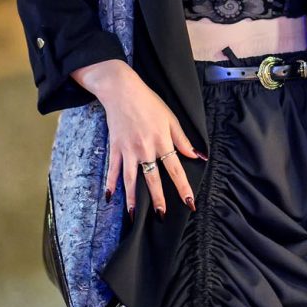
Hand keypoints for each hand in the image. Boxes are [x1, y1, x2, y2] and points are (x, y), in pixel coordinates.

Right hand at [69, 59, 205, 218]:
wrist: (122, 90)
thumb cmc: (149, 102)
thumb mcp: (171, 118)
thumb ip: (182, 139)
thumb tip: (197, 156)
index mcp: (162, 142)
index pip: (175, 169)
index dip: (183, 187)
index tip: (189, 203)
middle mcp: (145, 149)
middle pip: (153, 179)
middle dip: (158, 199)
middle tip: (161, 216)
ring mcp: (128, 150)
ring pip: (130, 179)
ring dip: (132, 198)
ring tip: (133, 215)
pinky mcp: (115, 147)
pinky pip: (113, 169)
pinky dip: (110, 183)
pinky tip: (109, 197)